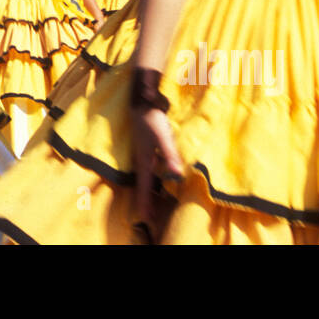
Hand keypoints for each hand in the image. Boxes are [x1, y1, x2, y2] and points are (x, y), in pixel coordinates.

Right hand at [132, 106, 183, 224]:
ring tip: (158, 200)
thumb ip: (169, 156)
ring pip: (148, 177)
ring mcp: (145, 153)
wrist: (143, 100)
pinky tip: (163, 176)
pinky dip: (156, 176)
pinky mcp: (149, 147)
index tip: (145, 218)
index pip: (143, 187)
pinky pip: (152, 167)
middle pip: (144, 185)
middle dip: (148, 200)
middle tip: (152, 215)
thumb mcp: (162, 137)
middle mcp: (142, 160)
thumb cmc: (151, 119)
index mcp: (143, 161)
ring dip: (152, 189)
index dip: (144, 203)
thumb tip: (176, 176)